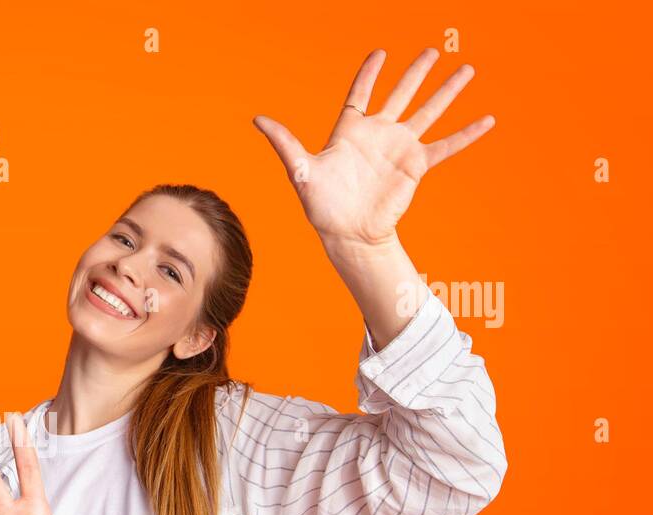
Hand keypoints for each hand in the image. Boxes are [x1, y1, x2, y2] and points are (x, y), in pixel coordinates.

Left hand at [253, 48, 494, 247]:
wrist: (348, 233)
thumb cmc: (322, 205)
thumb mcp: (300, 170)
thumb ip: (284, 142)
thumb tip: (257, 119)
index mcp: (350, 131)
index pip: (361, 94)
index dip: (369, 74)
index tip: (380, 52)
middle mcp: (378, 135)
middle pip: (401, 94)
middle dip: (415, 72)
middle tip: (432, 50)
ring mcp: (399, 148)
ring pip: (428, 112)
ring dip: (447, 91)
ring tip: (466, 69)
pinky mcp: (416, 166)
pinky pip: (446, 146)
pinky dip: (467, 134)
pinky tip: (487, 120)